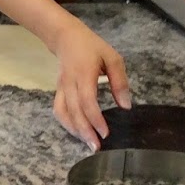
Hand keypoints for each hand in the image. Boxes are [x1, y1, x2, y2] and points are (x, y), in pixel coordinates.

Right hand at [49, 20, 132, 150]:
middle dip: (84, 131)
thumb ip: (119, 82)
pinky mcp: (58, 90)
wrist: (65, 37)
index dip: (95, 119)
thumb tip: (126, 106)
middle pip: (74, 111)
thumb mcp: (113, 58)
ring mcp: (61, 87)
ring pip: (63, 112)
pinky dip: (66, 123)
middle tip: (96, 147)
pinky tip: (76, 132)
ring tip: (86, 143)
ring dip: (73, 130)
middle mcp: (69, 83)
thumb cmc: (92, 47)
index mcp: (84, 74)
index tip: (105, 133)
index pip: (87, 100)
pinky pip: (59, 109)